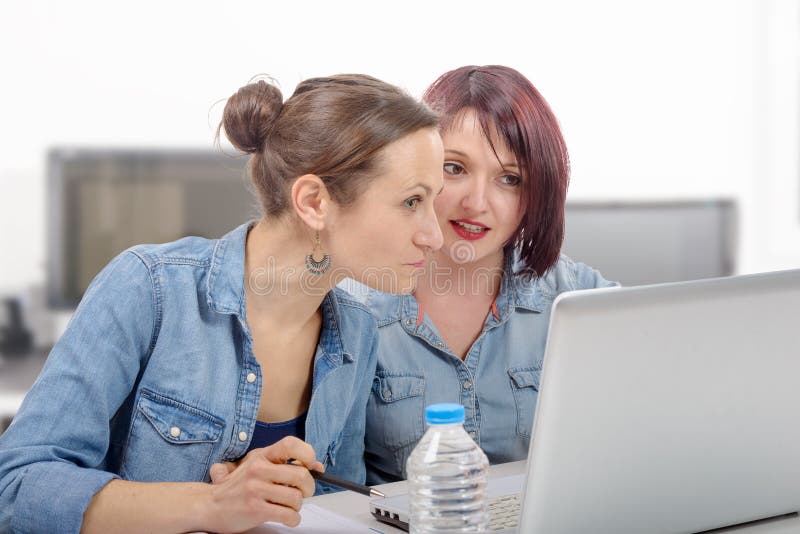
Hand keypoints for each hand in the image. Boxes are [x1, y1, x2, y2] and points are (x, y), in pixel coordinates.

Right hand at [202, 436, 324, 531]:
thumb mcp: (259, 467)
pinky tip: (286, 517)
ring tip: (289, 506)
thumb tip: (317, 466)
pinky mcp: (255, 509)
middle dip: (309, 488)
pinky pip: (288, 515)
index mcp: (261, 456)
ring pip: (296, 498)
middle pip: (300, 475)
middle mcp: (258, 469)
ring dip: (298, 506)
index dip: (307, 453)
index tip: (312, 465)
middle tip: (304, 492)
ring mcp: (256, 489)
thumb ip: (285, 464)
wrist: (210, 505)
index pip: (290, 444)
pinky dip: (293, 519)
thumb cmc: (239, 487)